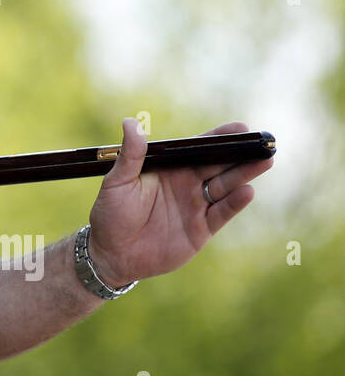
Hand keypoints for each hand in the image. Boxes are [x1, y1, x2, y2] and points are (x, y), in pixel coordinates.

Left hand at [86, 119, 274, 287]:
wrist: (111, 254)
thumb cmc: (110, 214)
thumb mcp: (117, 182)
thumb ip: (130, 155)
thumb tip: (131, 122)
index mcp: (169, 169)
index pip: (198, 149)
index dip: (219, 138)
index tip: (240, 127)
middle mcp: (187, 184)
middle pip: (219, 165)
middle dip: (241, 154)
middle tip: (263, 142)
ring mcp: (196, 206)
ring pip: (226, 186)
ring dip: (245, 174)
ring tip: (264, 161)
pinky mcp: (201, 229)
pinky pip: (222, 214)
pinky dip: (235, 203)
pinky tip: (247, 191)